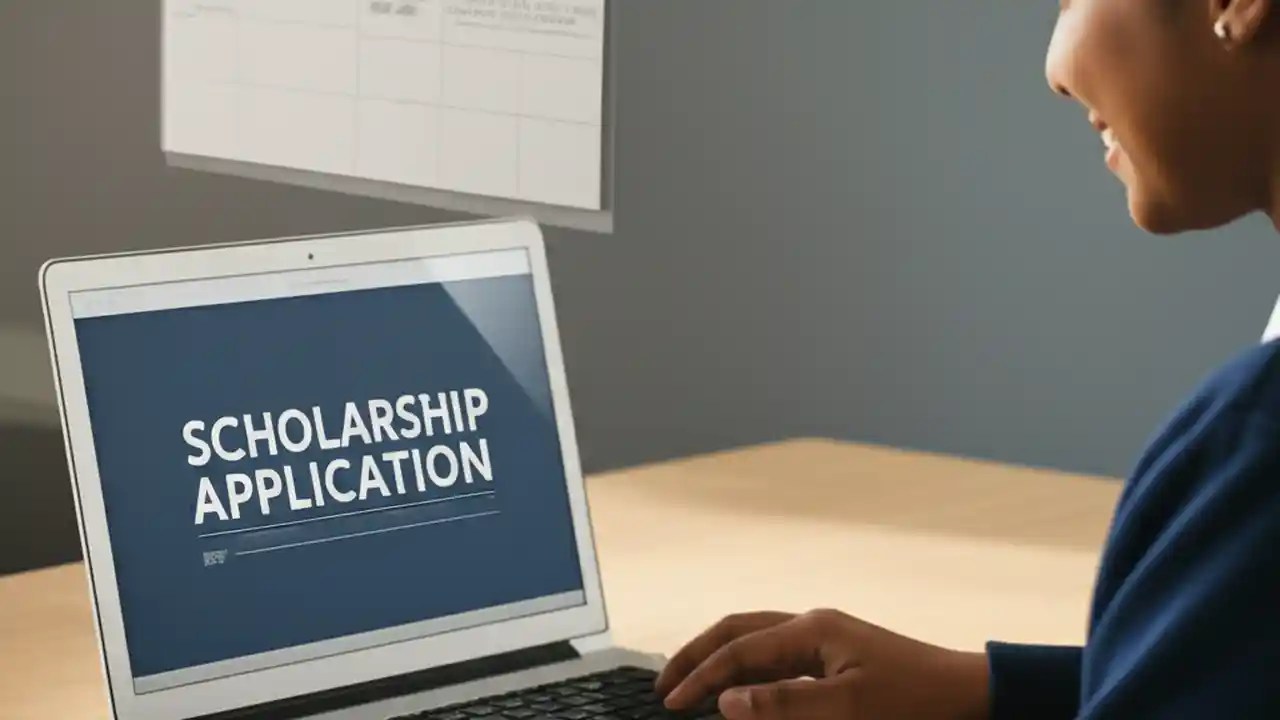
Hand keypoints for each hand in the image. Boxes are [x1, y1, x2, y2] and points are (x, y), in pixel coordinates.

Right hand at [654, 609, 989, 719]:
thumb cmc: (914, 701)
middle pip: (738, 630)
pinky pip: (778, 657)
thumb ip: (783, 704)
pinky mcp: (836, 657)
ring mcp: (825, 639)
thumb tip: (727, 700)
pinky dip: (750, 671)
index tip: (670, 703)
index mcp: (812, 629)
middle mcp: (813, 625)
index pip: (739, 650)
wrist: (969, 696)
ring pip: (756, 640)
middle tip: (665, 685)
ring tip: (692, 684)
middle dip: (698, 654)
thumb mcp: (846, 710)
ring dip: (722, 660)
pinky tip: (741, 692)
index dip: (701, 677)